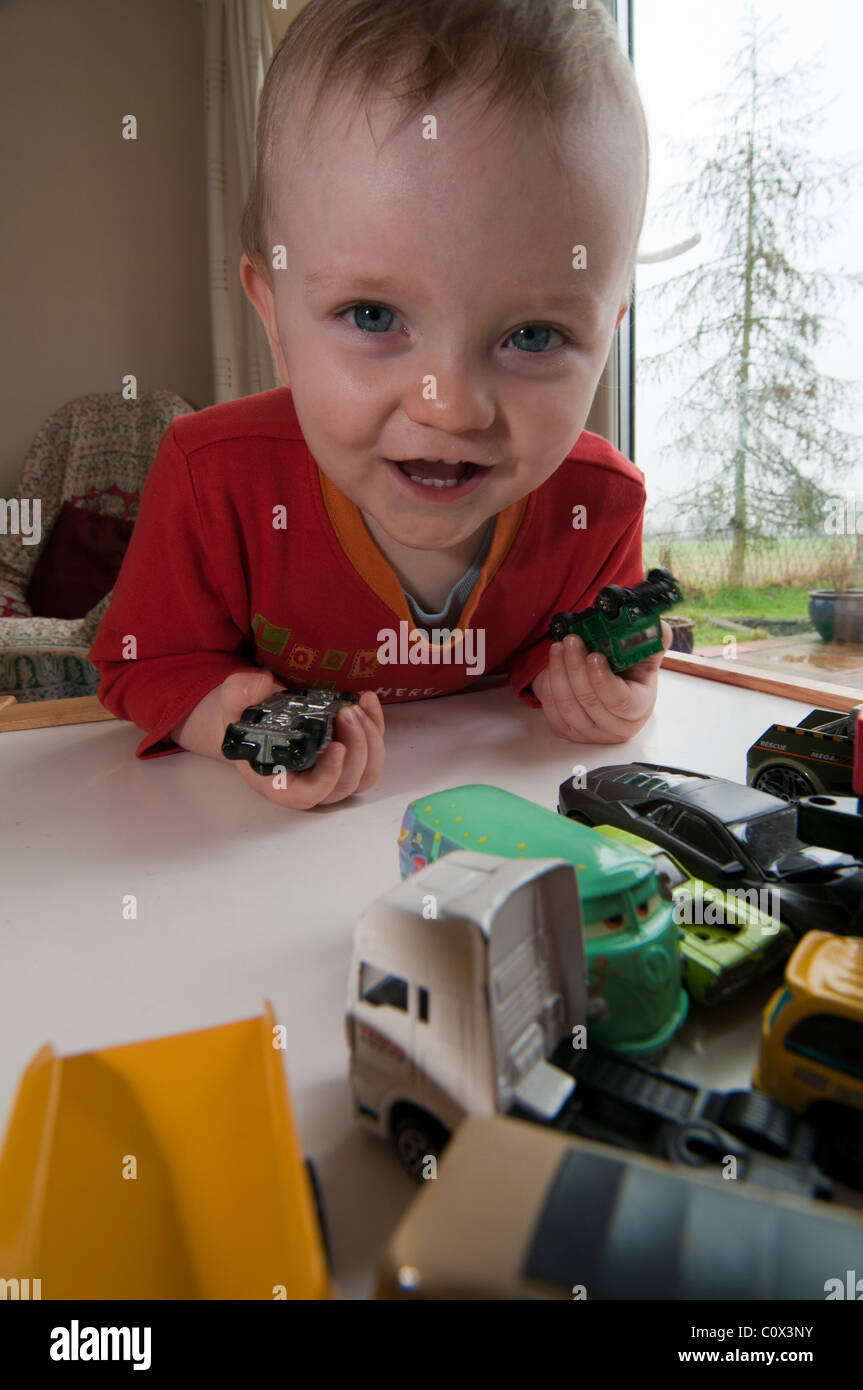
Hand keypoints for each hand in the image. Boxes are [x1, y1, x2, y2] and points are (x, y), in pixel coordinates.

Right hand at [219, 671, 384, 807]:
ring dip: (370, 741)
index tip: (336, 748)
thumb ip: (239, 694)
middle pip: (345, 783)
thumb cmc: (243, 718)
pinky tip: (367, 700)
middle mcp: (309, 783)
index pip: (308, 795)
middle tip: (346, 713)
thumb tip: (260, 683)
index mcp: (278, 781)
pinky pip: (372, 753)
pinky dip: (376, 727)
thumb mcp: (232, 703)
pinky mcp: (349, 758)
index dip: (327, 778)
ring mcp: (333, 773)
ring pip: (365, 774)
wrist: (255, 714)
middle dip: (355, 748)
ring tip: (356, 708)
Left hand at [532, 620, 671, 744]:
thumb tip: (658, 628)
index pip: (620, 701)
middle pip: (590, 702)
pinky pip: (553, 713)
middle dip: (575, 668)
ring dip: (559, 674)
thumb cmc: (629, 672)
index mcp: (639, 709)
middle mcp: (616, 727)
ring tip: (558, 648)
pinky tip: (552, 667)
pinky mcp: (570, 732)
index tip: (593, 656)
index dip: (603, 679)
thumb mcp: (645, 656)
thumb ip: (653, 641)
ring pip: (568, 707)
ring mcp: (591, 733)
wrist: (611, 685)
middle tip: (570, 641)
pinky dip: (549, 688)